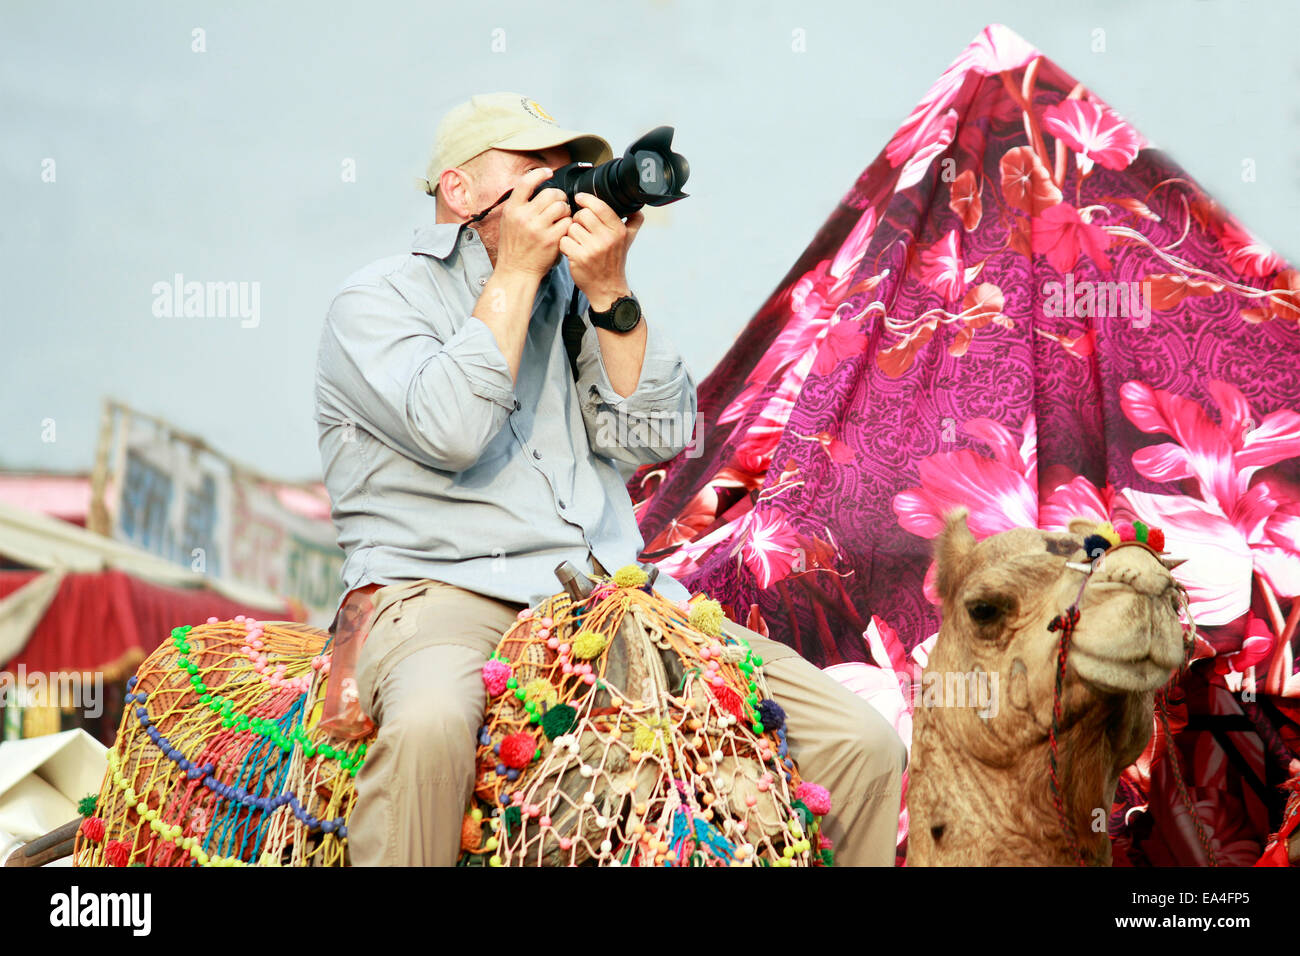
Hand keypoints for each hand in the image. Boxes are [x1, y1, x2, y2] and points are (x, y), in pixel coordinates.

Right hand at [495, 167, 572, 279]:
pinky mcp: (551, 240)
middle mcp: (524, 217)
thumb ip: (519, 205)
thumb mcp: (508, 222)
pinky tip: (563, 228)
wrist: (516, 271)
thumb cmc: (513, 247)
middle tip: (560, 202)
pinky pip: (567, 223)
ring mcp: (538, 228)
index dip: (539, 174)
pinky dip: (568, 224)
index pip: (526, 182)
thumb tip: (533, 186)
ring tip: (562, 216)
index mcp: (512, 209)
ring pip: (561, 206)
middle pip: (550, 193)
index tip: (548, 173)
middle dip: (559, 196)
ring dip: (565, 209)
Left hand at [559, 193, 644, 309]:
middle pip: (583, 214)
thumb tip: (636, 206)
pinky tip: (573, 251)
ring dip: (571, 234)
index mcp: (619, 231)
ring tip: (579, 243)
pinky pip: (564, 241)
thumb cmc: (614, 262)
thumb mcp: (628, 240)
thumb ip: (634, 222)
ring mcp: (593, 249)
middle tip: (582, 229)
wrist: (607, 288)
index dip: (587, 199)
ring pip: (571, 227)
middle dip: (578, 219)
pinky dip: (565, 245)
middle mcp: (607, 238)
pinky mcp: (580, 258)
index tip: (580, 198)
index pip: (600, 206)